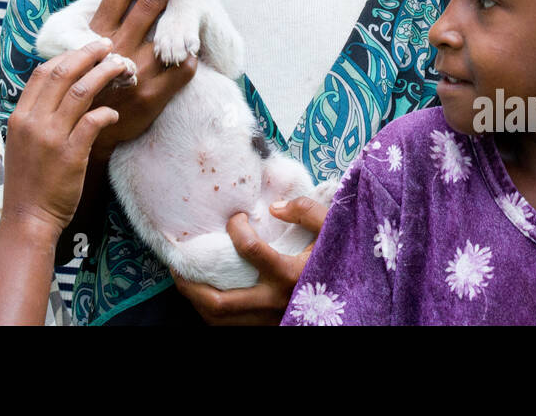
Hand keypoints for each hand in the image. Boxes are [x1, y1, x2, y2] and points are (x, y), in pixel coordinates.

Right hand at [0, 39, 125, 234]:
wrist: (27, 218)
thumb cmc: (29, 181)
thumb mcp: (23, 142)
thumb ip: (37, 116)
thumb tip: (61, 92)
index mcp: (20, 116)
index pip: (42, 72)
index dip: (67, 55)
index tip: (87, 48)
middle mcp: (33, 122)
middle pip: (63, 74)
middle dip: (89, 54)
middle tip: (109, 46)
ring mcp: (51, 138)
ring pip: (81, 92)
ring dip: (104, 74)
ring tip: (121, 67)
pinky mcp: (71, 155)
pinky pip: (93, 122)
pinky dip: (107, 113)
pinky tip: (114, 114)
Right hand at [84, 0, 197, 160]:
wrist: (88, 134)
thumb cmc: (85, 87)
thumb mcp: (77, 54)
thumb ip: (93, 29)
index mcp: (97, 35)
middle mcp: (119, 48)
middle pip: (151, 4)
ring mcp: (138, 71)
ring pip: (172, 32)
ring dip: (181, 27)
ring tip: (184, 26)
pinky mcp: (155, 95)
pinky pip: (186, 66)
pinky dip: (190, 57)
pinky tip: (185, 57)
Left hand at [170, 196, 330, 325]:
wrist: (357, 294)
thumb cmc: (343, 257)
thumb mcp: (333, 228)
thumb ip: (307, 212)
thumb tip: (273, 207)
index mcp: (290, 274)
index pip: (250, 250)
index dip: (235, 229)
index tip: (234, 219)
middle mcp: (275, 302)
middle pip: (220, 302)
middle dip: (191, 285)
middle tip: (178, 264)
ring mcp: (270, 320)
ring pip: (221, 321)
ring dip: (197, 302)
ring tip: (185, 281)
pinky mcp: (269, 327)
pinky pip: (231, 327)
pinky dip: (212, 313)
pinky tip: (206, 296)